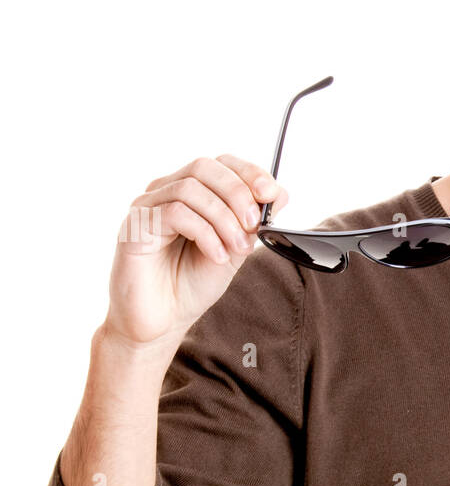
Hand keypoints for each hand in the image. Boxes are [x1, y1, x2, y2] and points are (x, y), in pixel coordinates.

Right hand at [104, 154, 289, 350]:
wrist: (161, 322)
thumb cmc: (191, 285)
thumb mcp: (233, 250)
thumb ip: (251, 222)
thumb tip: (278, 194)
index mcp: (190, 193)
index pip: (220, 163)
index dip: (249, 172)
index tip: (272, 195)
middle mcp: (165, 192)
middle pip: (204, 168)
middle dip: (238, 194)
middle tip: (254, 226)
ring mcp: (147, 207)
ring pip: (190, 189)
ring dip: (223, 219)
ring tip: (236, 249)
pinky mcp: (135, 227)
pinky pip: (175, 213)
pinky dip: (205, 233)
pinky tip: (216, 256)